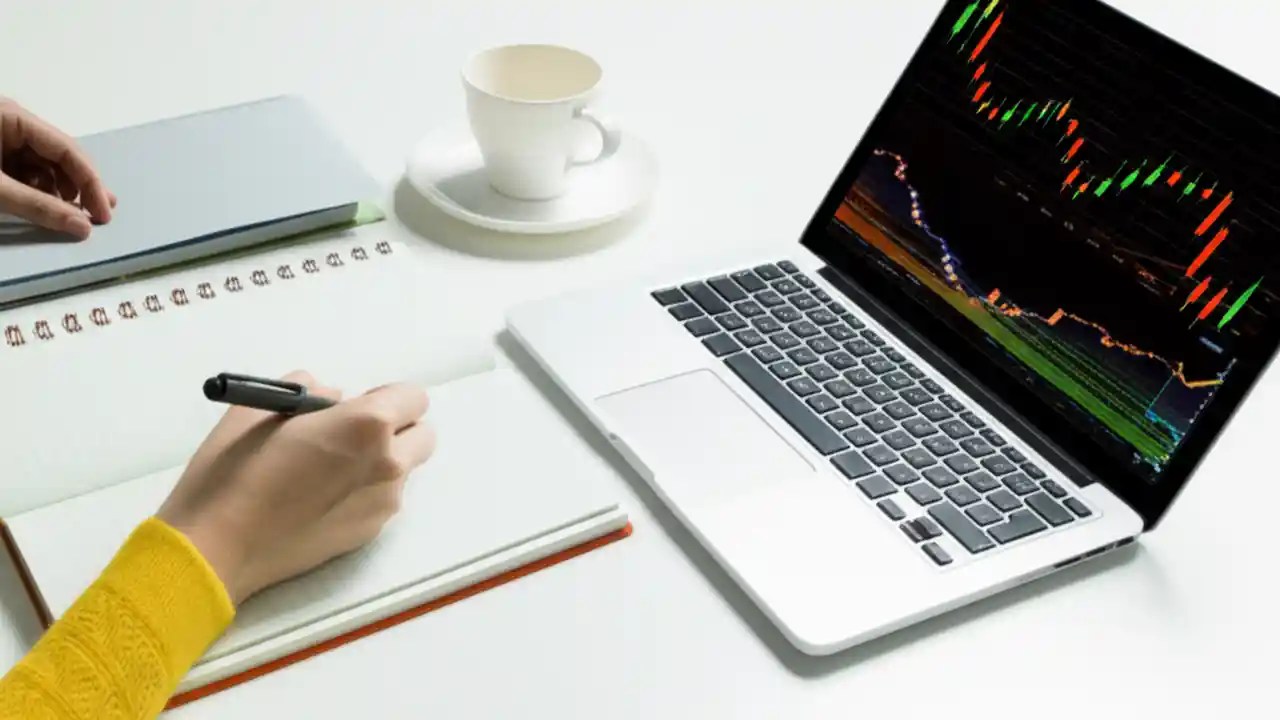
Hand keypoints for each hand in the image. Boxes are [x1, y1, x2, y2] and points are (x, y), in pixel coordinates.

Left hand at [0, 98, 115, 239]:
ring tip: (69, 213)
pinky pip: (25, 169)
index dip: (89, 183)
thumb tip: (81, 227)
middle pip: (58, 155)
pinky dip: (36, 189)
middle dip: (78, 186)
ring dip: (57, 191)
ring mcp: (1, 136)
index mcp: (13, 118)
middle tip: (98, 214)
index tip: (102, 214)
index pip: (67, 150)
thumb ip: (37, 207)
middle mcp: (12, 122)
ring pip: (43, 164)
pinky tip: (44, 204)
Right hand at [158, 372, 436, 603]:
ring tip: (325, 470)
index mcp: (368, 426)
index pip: (414, 398)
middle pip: (422, 436)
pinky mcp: (369, 534)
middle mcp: (388, 465)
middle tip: (349, 434)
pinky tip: (317, 500)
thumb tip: (334, 399)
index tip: (355, 406)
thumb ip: (311, 393)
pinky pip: (380, 500)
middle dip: (396, 429)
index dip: (385, 397)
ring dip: (379, 462)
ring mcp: (382, 505)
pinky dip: (363, 493)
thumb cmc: (234, 472)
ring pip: (402, 471)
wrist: (217, 550)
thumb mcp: (264, 408)